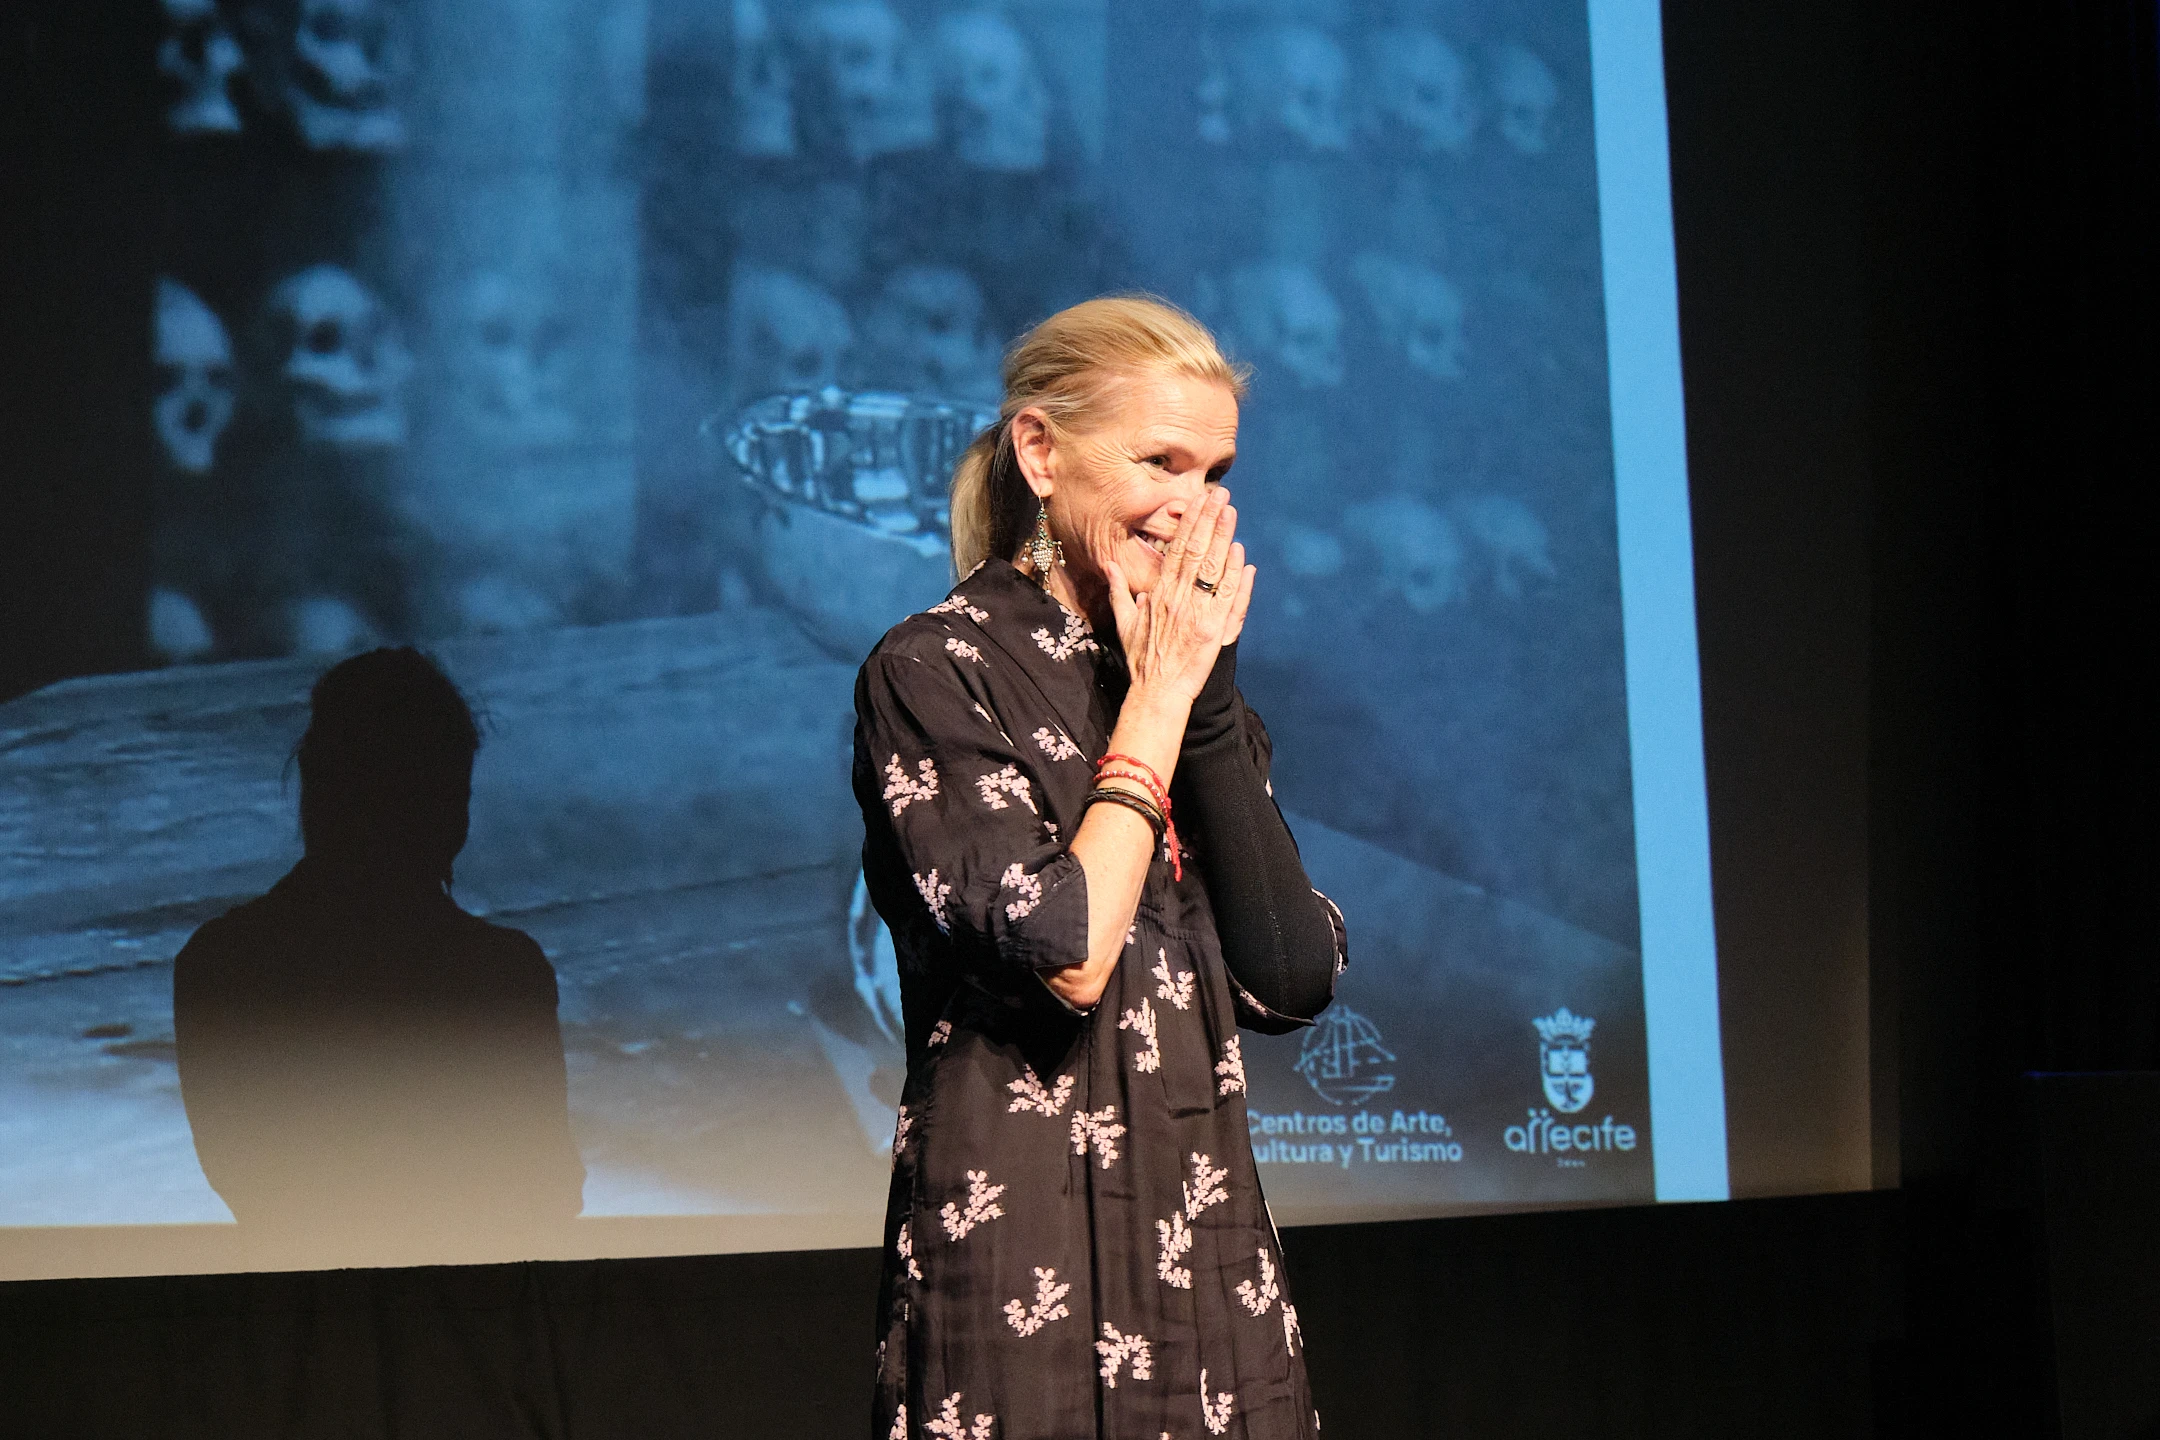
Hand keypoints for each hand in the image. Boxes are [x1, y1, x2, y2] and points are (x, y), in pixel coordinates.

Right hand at [1104, 487, 1256, 704]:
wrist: (1157, 694)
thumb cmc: (1141, 660)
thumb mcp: (1123, 623)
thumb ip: (1118, 591)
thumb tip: (1108, 565)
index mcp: (1159, 594)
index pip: (1176, 550)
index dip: (1190, 523)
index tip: (1199, 501)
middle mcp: (1179, 600)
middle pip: (1197, 552)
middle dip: (1210, 521)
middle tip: (1221, 495)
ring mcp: (1199, 615)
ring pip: (1214, 570)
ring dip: (1225, 540)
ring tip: (1232, 514)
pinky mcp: (1215, 632)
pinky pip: (1230, 600)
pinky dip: (1238, 579)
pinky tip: (1243, 558)